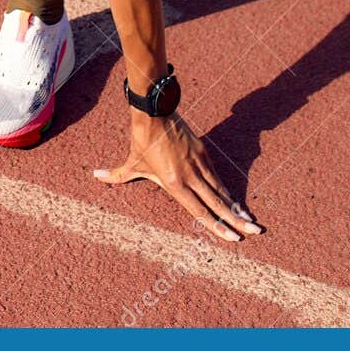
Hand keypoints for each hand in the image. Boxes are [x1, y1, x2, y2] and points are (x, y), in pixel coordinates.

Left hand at [94, 110, 261, 240]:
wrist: (155, 112)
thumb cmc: (141, 140)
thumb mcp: (131, 162)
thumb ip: (116, 175)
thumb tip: (95, 176)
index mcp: (174, 182)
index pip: (199, 210)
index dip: (216, 225)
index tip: (232, 238)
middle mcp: (191, 176)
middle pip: (217, 203)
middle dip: (236, 221)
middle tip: (254, 233)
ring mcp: (200, 164)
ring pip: (221, 190)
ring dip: (236, 207)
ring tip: (250, 222)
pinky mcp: (204, 153)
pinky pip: (218, 176)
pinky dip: (228, 191)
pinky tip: (235, 201)